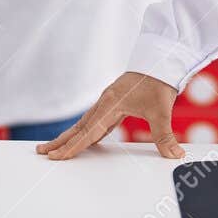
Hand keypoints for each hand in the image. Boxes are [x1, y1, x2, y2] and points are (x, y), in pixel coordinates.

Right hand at [36, 71, 182, 159]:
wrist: (162, 61)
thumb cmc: (158, 81)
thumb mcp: (162, 110)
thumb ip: (165, 136)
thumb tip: (175, 155)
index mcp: (111, 104)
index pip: (88, 131)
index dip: (72, 146)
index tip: (57, 157)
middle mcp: (105, 102)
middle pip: (79, 127)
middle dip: (60, 141)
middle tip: (42, 152)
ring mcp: (108, 102)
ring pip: (85, 123)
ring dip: (70, 136)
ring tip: (56, 148)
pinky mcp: (114, 102)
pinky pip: (95, 120)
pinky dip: (86, 131)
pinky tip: (86, 140)